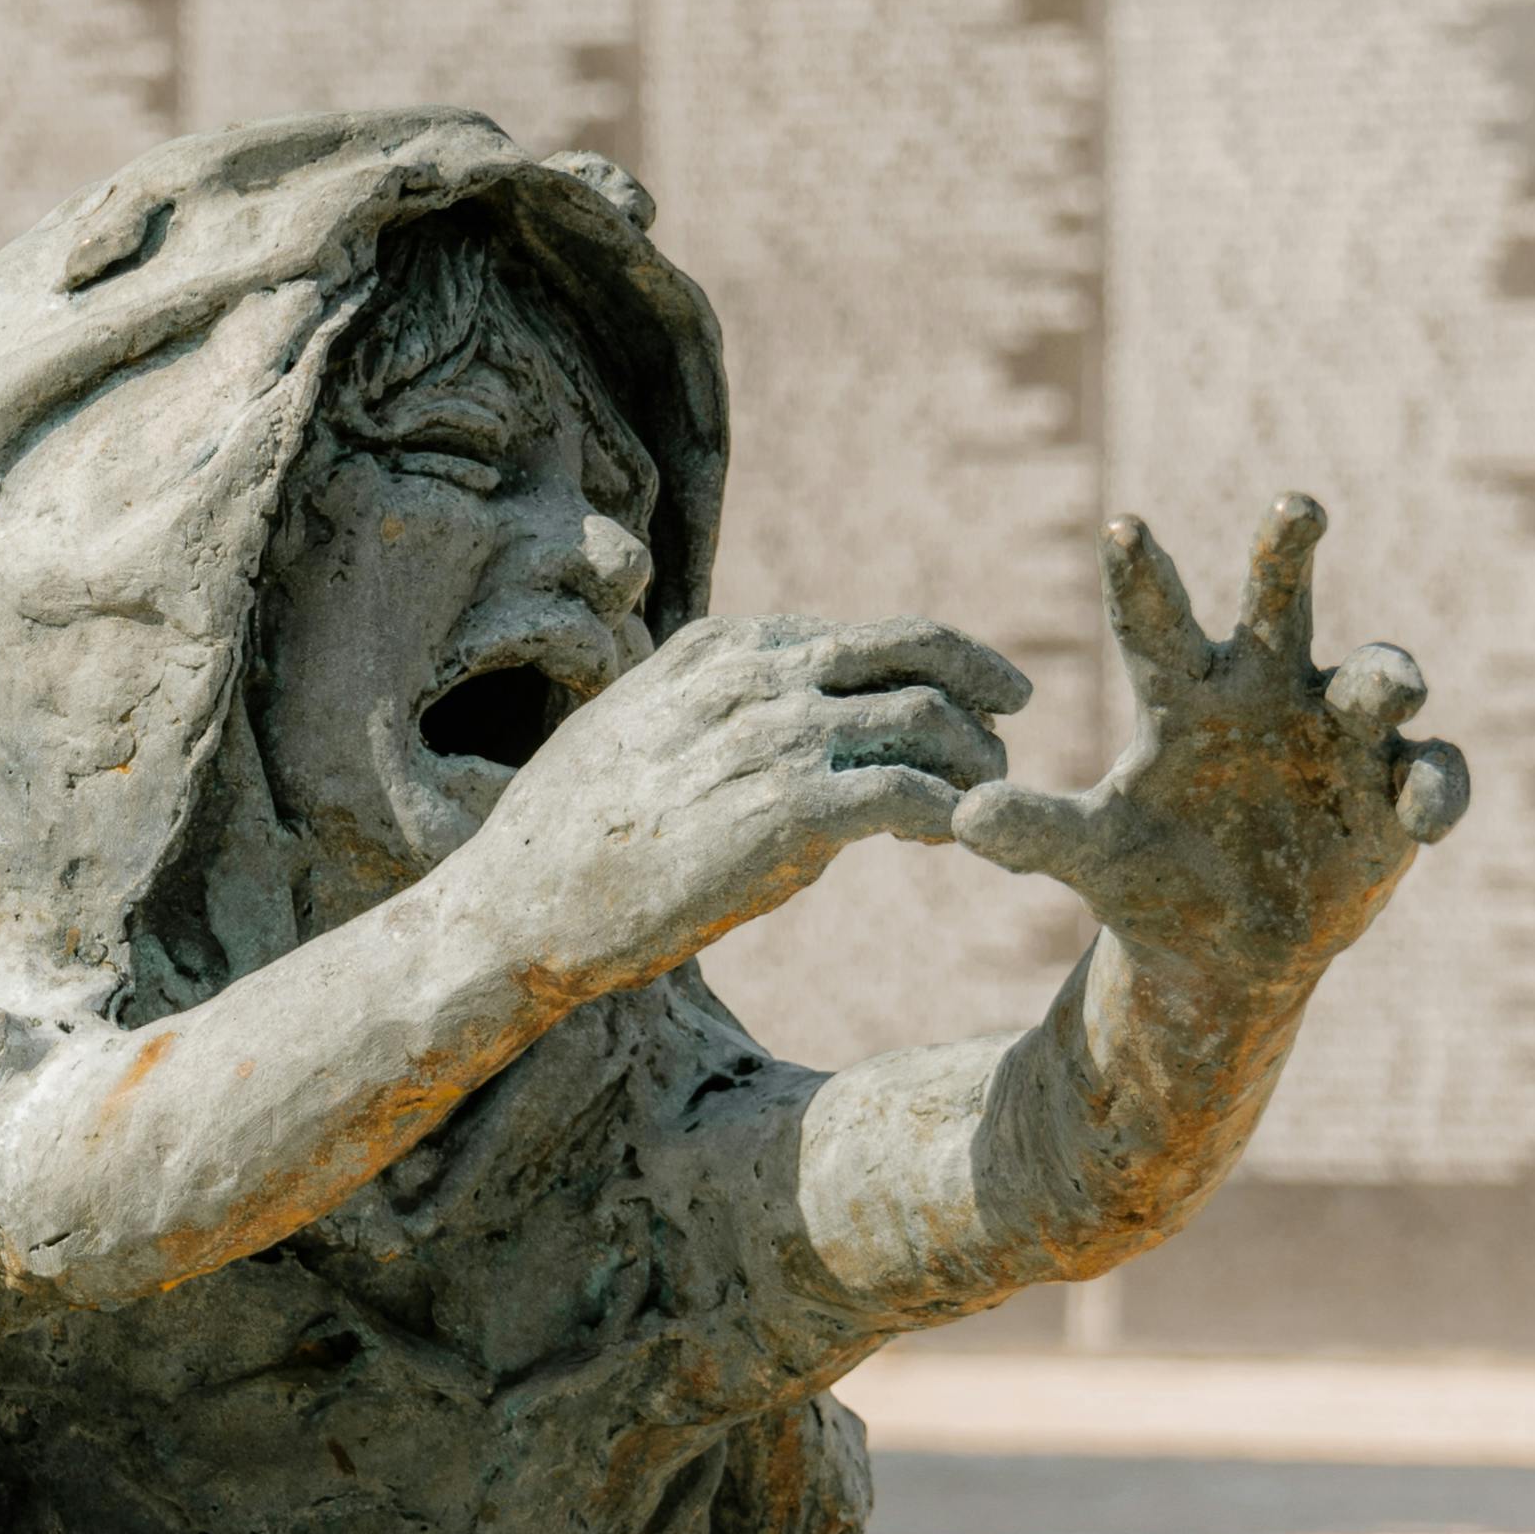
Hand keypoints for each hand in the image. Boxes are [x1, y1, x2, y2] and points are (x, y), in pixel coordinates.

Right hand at [446, 610, 1031, 995]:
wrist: (520, 903)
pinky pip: (911, 796)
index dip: (935, 656)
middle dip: (981, 679)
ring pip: (927, 720)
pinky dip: (952, 814)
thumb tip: (788, 729)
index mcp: (723, 648)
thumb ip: (722, 713)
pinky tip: (956, 841)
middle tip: (1015, 715)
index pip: (863, 630)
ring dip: (976, 762)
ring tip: (989, 804)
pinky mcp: (788, 816)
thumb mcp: (645, 730)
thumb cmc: (576, 833)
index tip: (974, 690)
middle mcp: (755, 678)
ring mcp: (773, 741)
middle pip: (913, 649)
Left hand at [954, 499, 1462, 1004]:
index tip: (1121, 526)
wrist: (1226, 950)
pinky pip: (1433, 775)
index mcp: (1189, 696)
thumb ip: (1035, 832)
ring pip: (1377, 679)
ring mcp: (1343, 738)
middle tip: (1296, 504)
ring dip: (1387, 676)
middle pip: (1282, 603)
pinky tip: (1425, 820)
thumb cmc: (1152, 878)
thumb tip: (962, 817)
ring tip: (1392, 687)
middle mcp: (1271, 692)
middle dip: (1287, 551)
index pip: (1158, 623)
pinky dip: (1435, 791)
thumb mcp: (1092, 856)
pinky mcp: (1398, 794)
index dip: (1141, 577)